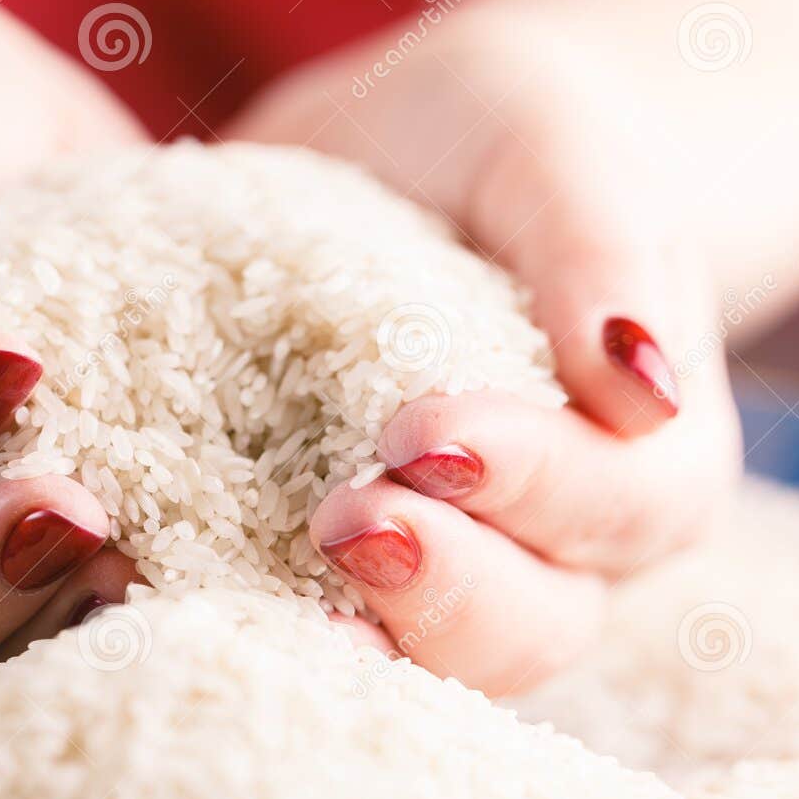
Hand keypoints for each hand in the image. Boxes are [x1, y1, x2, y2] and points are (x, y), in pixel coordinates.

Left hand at [230, 8, 742, 695]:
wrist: (401, 156)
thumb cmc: (504, 142)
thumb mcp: (554, 151)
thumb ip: (602, 250)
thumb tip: (648, 390)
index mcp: (644, 459)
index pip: (618, 507)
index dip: (529, 483)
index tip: (423, 432)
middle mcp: (556, 545)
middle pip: (529, 626)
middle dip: (438, 587)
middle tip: (341, 527)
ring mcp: (443, 567)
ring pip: (416, 656)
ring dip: (338, 633)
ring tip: (238, 584)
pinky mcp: (326, 561)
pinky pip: (292, 617)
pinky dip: (231, 613)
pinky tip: (150, 582)